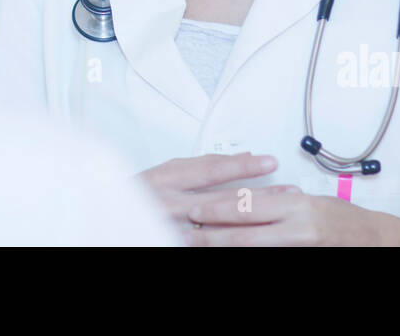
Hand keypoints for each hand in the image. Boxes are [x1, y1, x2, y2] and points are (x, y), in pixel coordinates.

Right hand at [138, 153, 298, 228]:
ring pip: (221, 225)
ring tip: (281, 213)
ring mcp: (173, 228)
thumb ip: (198, 167)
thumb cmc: (136, 194)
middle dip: (260, 195)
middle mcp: (170, 204)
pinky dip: (233, 239)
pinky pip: (209, 242)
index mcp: (166, 179)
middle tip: (289, 190)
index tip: (269, 161)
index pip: (211, 170)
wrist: (110, 222)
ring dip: (253, 219)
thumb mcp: (164, 172)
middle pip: (224, 200)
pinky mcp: (175, 242)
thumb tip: (239, 158)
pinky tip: (255, 237)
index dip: (243, 166)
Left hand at [183, 190, 399, 245]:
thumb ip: (278, 201)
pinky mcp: (302, 258)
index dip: (217, 206)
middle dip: (211, 230)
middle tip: (183, 229)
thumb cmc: (343, 219)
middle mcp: (296, 226)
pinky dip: (247, 256)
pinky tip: (230, 253)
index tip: (193, 206)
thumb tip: (245, 200)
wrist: (375, 240)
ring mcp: (299, 246)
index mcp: (295, 205)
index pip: (248, 203)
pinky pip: (268, 258)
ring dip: (224, 245)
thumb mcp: (309, 201)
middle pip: (243, 228)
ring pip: (252, 247)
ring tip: (198, 244)